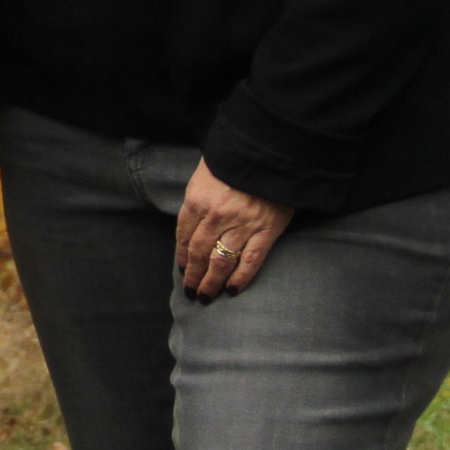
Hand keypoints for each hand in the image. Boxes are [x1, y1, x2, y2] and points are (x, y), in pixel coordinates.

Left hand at [174, 161, 293, 299]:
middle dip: (193, 276)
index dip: (182, 257)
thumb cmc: (232, 163)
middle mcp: (216, 217)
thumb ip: (196, 203)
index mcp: (197, 201)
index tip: (182, 270)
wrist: (268, 154)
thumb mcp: (203, 177)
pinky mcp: (266, 231)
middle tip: (191, 292)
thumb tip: (189, 230)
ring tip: (206, 296)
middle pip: (199, 254)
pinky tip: (232, 290)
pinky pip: (251, 261)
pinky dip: (240, 278)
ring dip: (211, 283)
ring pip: (221, 262)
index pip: (183, 236)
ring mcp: (242, 226)